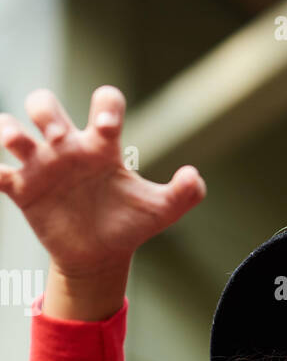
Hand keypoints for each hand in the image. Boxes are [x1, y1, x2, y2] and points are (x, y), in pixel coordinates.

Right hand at [0, 85, 205, 277]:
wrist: (100, 256)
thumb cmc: (128, 224)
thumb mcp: (160, 211)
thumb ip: (184, 194)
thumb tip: (193, 175)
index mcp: (101, 146)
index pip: (103, 104)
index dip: (105, 106)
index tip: (108, 127)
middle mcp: (67, 148)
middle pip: (45, 105)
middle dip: (46, 112)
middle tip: (58, 140)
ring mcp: (41, 167)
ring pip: (12, 130)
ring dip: (9, 129)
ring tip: (19, 143)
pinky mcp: (22, 190)